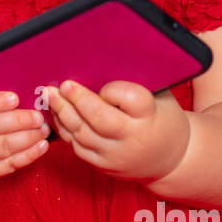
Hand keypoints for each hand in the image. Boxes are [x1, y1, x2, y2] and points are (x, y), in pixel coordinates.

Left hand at [43, 79, 190, 182]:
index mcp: (150, 116)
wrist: (170, 161)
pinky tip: (57, 113)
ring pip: (83, 134)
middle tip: (63, 85)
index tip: (105, 85)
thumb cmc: (162, 120)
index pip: (130, 99)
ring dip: (63, 113)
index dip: (114, 90)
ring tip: (50, 95)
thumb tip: (107, 56)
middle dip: (78, 100)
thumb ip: (138, 83)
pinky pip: (78, 147)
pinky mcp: (102, 165)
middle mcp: (132, 138)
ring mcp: (115, 154)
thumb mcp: (160, 98)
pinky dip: (64, 129)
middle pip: (100, 119)